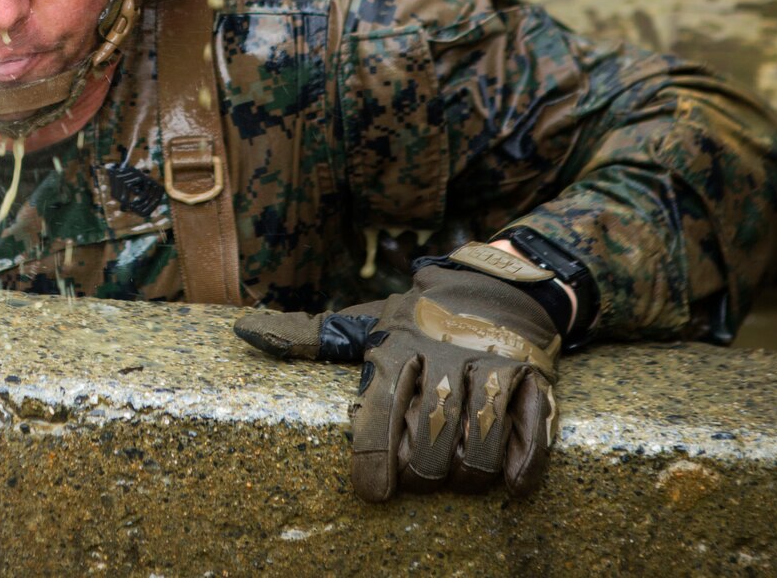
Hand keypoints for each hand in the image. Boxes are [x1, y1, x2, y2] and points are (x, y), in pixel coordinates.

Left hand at [234, 247, 561, 501]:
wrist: (495, 283)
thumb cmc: (416, 317)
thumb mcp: (364, 321)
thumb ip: (309, 335)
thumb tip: (244, 330)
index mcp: (394, 347)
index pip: (379, 411)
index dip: (374, 461)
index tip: (372, 493)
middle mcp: (442, 356)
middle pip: (430, 439)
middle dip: (423, 474)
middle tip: (419, 481)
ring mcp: (490, 365)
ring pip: (478, 441)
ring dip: (467, 475)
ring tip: (457, 480)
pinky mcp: (533, 375)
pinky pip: (530, 431)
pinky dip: (520, 464)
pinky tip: (509, 482)